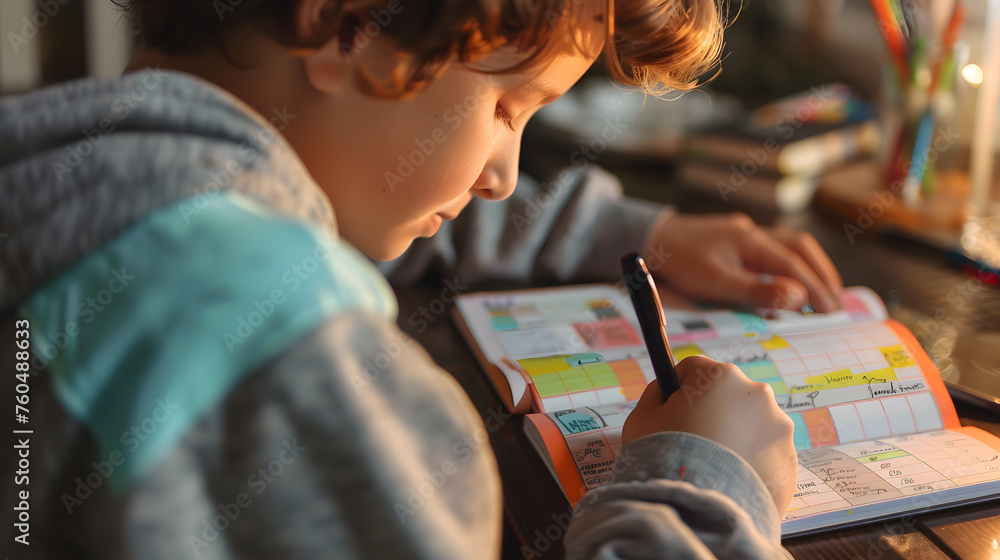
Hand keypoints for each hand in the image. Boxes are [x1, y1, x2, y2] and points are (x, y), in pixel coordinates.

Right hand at [622, 356, 797, 515]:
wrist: (694, 510)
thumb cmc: (664, 458)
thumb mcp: (642, 418)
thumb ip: (656, 396)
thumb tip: (665, 390)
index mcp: (720, 376)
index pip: (694, 369)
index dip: (678, 388)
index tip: (671, 408)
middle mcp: (757, 395)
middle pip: (726, 396)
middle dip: (710, 414)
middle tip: (690, 443)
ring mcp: (778, 429)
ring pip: (749, 427)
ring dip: (732, 440)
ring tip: (709, 469)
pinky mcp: (788, 462)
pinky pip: (763, 457)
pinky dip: (748, 466)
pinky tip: (727, 482)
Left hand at [641, 211, 842, 311]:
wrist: (650, 239)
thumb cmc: (680, 263)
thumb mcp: (717, 283)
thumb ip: (756, 292)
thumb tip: (798, 298)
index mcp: (750, 241)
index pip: (793, 265)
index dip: (815, 288)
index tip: (832, 311)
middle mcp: (752, 232)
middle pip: (799, 248)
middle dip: (822, 274)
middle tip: (837, 302)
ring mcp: (743, 232)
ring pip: (787, 244)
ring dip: (808, 266)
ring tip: (822, 291)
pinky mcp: (734, 237)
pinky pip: (771, 247)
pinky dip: (788, 263)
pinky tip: (788, 279)